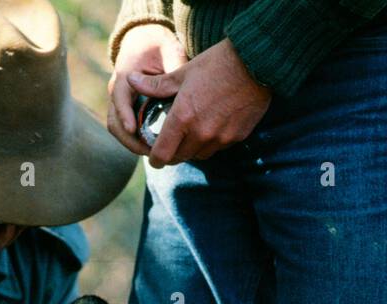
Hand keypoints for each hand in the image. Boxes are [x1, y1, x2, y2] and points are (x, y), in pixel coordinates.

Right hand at [107, 23, 188, 156]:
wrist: (144, 40)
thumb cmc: (158, 44)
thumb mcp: (169, 49)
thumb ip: (174, 67)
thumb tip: (184, 88)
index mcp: (125, 76)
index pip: (119, 98)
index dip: (125, 115)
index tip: (133, 130)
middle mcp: (117, 91)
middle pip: (114, 122)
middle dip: (130, 140)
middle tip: (150, 151)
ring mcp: (119, 103)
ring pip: (118, 130)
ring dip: (132, 144)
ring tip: (153, 153)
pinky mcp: (125, 110)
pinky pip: (125, 130)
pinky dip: (136, 141)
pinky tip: (154, 148)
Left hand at [128, 38, 271, 167]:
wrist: (256, 62)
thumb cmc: (216, 64)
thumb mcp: (183, 73)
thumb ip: (156, 85)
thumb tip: (130, 81)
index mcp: (183, 118)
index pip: (162, 154)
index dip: (155, 159)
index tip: (154, 156)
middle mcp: (201, 133)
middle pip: (179, 158)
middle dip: (172, 153)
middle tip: (170, 144)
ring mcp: (221, 138)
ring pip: (199, 155)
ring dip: (191, 149)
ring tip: (190, 134)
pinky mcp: (237, 137)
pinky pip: (218, 148)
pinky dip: (211, 143)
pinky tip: (211, 127)